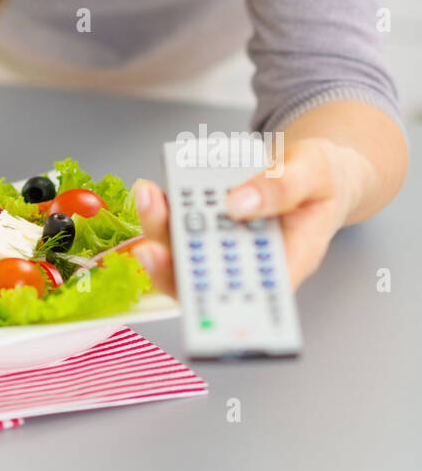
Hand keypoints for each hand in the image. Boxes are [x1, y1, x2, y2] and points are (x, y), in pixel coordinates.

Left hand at [132, 136, 363, 297]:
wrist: (314, 168)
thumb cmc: (322, 180)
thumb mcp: (315, 172)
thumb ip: (282, 187)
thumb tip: (238, 204)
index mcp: (286, 263)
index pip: (248, 298)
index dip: (216, 303)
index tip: (190, 290)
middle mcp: (249, 261)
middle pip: (204, 278)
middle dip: (171, 262)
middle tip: (152, 240)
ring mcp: (225, 243)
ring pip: (184, 252)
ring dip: (160, 229)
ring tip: (148, 196)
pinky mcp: (210, 221)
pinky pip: (181, 223)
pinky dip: (165, 209)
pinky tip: (155, 189)